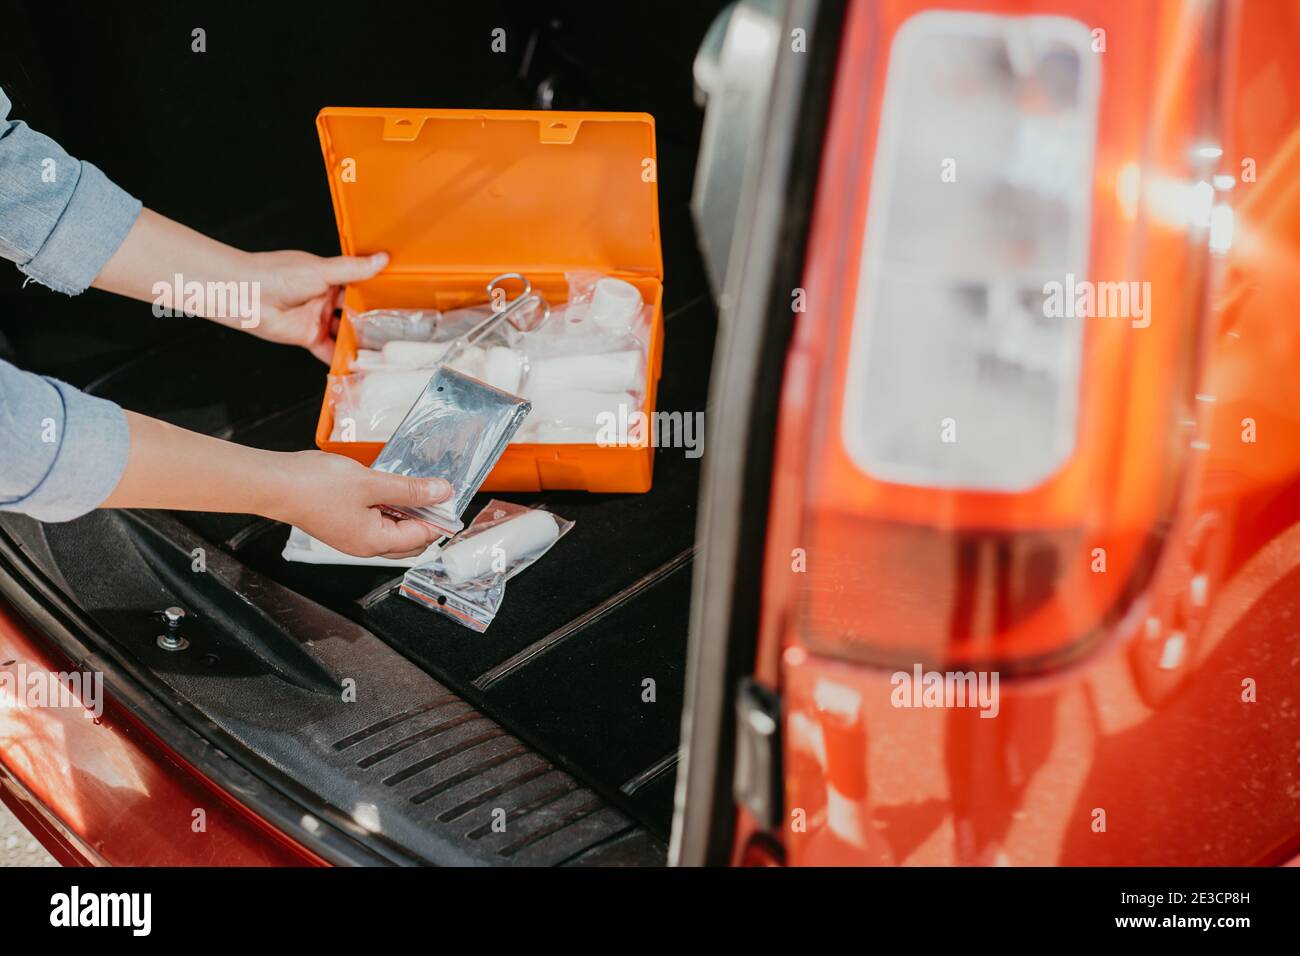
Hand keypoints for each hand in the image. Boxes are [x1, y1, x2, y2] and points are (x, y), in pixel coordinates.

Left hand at [246, 250, 388, 362]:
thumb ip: (353, 269)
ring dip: (360, 340)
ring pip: (345, 333)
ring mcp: (318, 319)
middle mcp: (325, 299)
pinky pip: (330, 351)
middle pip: (355, 312)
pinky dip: (343, 359)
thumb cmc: (275, 274)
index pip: (360, 286)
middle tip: (396, 328)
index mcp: (330, 278)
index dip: (377, 292)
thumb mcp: (322, 270)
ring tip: (383, 348)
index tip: (398, 298)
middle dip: (372, 320)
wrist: (247, 295)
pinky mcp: (310, 338)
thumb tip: (380, 260)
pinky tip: (358, 364)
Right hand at [274, 451, 452, 557]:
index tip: (450, 499)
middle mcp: (364, 546)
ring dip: (406, 512)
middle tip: (435, 493)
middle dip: (425, 519)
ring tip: (413, 488)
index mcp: (374, 542)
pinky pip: (374, 521)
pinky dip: (388, 508)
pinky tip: (388, 488)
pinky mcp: (343, 525)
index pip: (420, 538)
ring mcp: (352, 537)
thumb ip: (410, 489)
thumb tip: (441, 493)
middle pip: (408, 540)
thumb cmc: (315, 486)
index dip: (439, 519)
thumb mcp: (372, 483)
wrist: (274, 484)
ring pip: (391, 530)